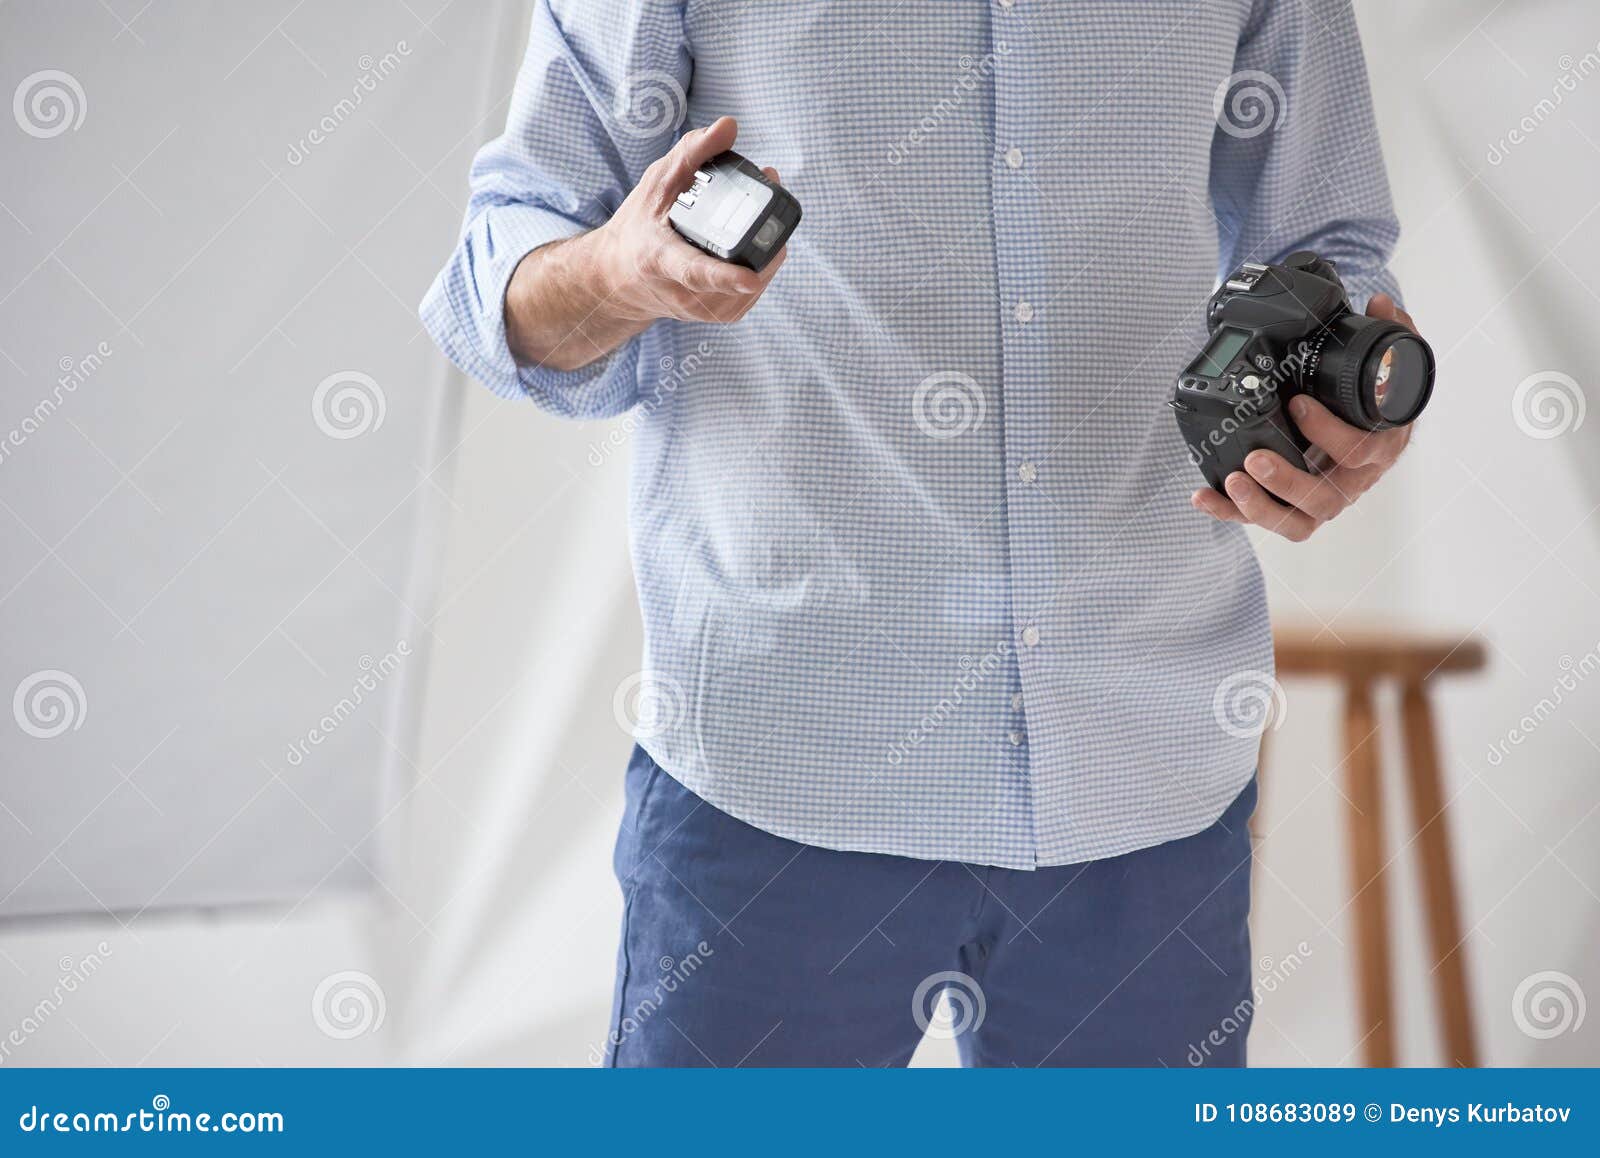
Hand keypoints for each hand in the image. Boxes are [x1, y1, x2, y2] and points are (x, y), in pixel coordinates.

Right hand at [590, 115, 787, 324]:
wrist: (618, 278)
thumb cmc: (638, 226)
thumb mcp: (657, 183)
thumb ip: (692, 154)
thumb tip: (729, 126)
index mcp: (660, 260)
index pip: (694, 272)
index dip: (724, 277)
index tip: (749, 279)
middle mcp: (681, 293)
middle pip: (732, 277)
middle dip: (761, 237)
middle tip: (771, 188)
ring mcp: (700, 310)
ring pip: (749, 288)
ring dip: (768, 251)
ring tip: (768, 215)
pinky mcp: (716, 316)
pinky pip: (750, 296)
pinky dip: (762, 269)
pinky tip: (761, 248)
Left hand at [1190, 294, 1418, 541]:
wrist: (1376, 436)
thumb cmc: (1378, 407)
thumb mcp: (1394, 371)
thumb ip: (1392, 335)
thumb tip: (1379, 303)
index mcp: (1378, 449)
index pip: (1358, 450)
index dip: (1328, 431)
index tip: (1297, 403)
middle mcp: (1352, 482)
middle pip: (1325, 497)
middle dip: (1288, 481)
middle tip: (1255, 459)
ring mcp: (1324, 499)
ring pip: (1298, 522)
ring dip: (1261, 506)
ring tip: (1233, 481)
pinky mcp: (1296, 509)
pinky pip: (1266, 518)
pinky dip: (1232, 512)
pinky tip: (1203, 496)